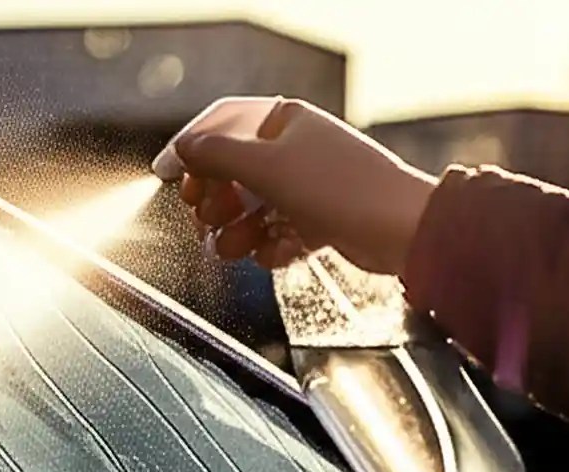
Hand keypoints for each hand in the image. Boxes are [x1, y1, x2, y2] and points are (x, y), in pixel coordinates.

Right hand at [174, 97, 436, 273]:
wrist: (403, 232)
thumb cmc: (342, 189)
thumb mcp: (266, 167)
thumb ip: (216, 156)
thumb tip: (183, 149)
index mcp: (284, 121)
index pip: (221, 125)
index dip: (189, 149)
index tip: (165, 174)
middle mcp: (293, 150)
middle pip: (229, 175)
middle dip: (214, 202)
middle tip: (206, 217)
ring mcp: (304, 187)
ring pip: (248, 211)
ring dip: (235, 233)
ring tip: (235, 246)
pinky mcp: (316, 222)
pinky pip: (273, 235)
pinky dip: (269, 248)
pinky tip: (277, 252)